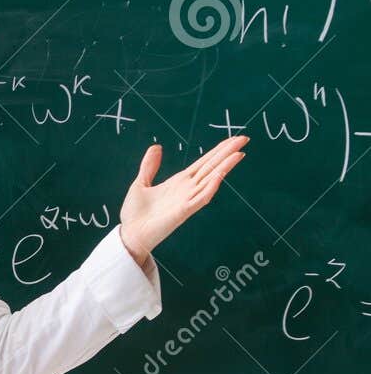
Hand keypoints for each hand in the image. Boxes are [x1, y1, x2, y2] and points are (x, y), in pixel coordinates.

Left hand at [118, 134, 248, 263]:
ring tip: (239, 153)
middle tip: (244, 138)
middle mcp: (187, 189)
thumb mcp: (141, 183)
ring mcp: (187, 200)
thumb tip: (157, 146)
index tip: (232, 140)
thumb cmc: (135, 214)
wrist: (129, 234)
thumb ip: (149, 166)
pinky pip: (201, 198)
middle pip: (212, 167)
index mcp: (179, 182)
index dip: (218, 151)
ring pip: (211, 179)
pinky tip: (220, 175)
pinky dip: (211, 186)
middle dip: (227, 153)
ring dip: (225, 166)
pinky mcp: (183, 212)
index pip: (204, 163)